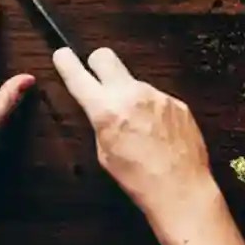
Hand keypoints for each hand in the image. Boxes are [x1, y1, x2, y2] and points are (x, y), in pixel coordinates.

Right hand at [52, 47, 214, 221]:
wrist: (181, 190)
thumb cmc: (142, 180)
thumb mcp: (105, 154)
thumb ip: (101, 122)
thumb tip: (101, 110)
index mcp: (107, 111)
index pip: (78, 75)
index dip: (66, 62)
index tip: (62, 54)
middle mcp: (132, 95)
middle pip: (105, 56)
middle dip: (97, 64)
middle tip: (98, 79)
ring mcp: (157, 96)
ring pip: (133, 81)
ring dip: (130, 96)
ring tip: (137, 128)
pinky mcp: (177, 102)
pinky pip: (156, 98)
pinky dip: (152, 110)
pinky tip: (156, 133)